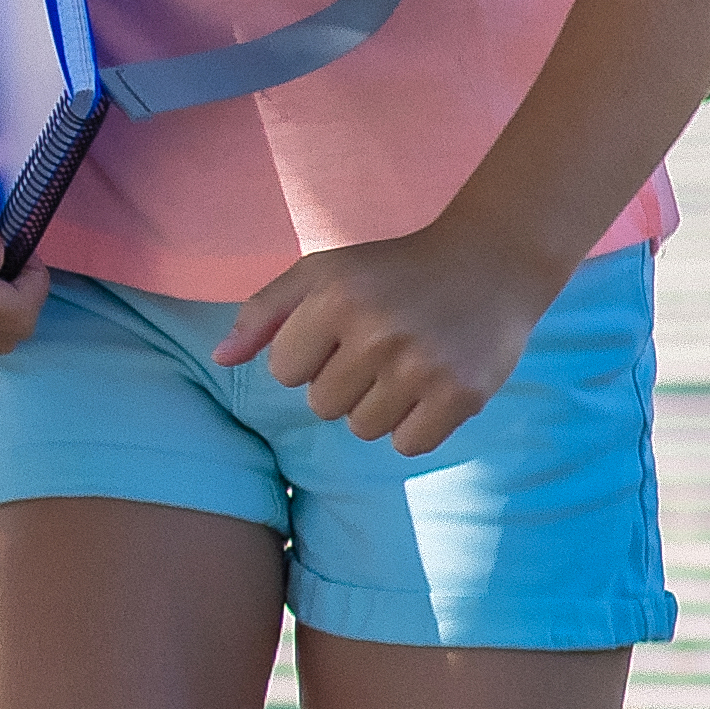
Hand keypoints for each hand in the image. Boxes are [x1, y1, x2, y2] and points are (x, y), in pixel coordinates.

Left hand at [218, 226, 554, 451]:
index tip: (342, 332)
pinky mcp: (462, 395)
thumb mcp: (323, 272)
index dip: (310, 356)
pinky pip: (407, 445)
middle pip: (322, 406)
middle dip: (344, 382)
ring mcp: (422, 366)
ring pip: (363, 429)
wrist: (490, 264)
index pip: (285, 372)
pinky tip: (429, 386)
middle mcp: (377, 331)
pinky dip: (414, 426)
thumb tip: (219, 359)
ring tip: (405, 364)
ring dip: (378, 406)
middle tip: (381, 346)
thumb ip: (264, 312)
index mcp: (336, 296)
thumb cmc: (393, 271)